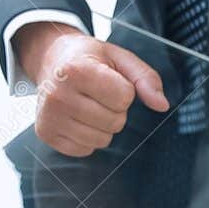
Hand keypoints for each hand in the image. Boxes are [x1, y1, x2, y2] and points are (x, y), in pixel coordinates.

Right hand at [19, 24, 168, 156]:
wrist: (51, 60)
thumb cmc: (89, 58)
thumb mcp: (119, 58)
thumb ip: (145, 78)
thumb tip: (162, 105)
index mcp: (76, 70)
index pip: (124, 97)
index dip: (125, 89)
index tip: (109, 79)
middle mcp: (57, 95)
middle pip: (115, 121)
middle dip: (116, 109)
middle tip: (98, 92)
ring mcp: (49, 117)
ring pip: (102, 140)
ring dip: (104, 125)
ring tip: (88, 104)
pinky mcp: (45, 134)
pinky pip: (85, 149)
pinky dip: (88, 137)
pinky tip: (77, 116)